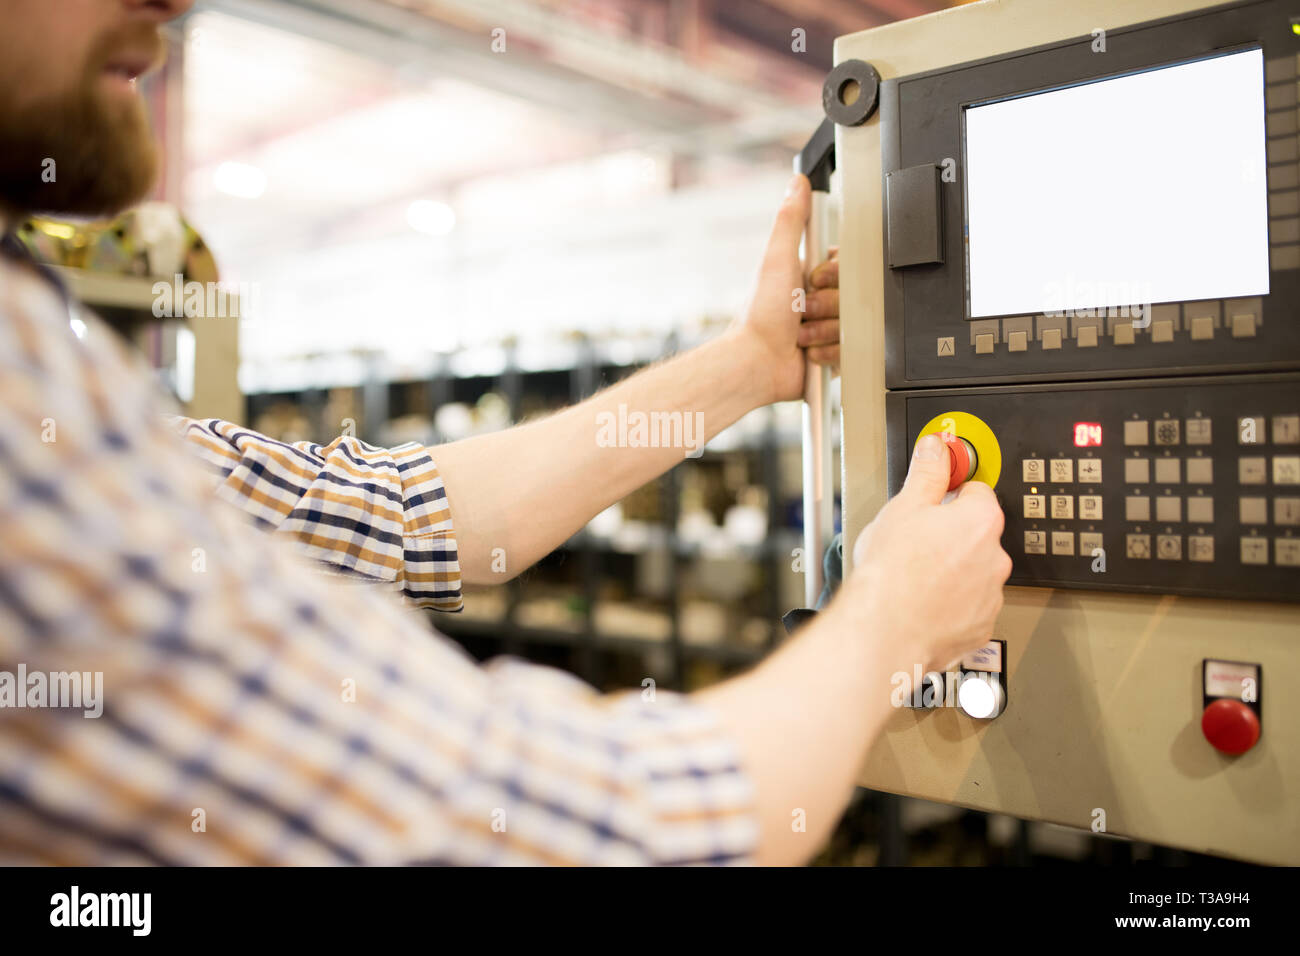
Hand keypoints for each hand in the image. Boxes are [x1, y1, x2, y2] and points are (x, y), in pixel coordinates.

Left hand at [728, 174, 840, 404]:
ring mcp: (824, 329)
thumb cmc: (760, 316)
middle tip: (803, 309)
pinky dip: (830, 352)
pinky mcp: (831, 355)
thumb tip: (797, 184)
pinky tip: (809, 351)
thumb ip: (790, 220)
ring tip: (801, 333)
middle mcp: (815, 301)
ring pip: (853, 323)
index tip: (817, 278)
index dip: (836, 273)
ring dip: (827, 329)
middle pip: (851, 295)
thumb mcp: (776, 259)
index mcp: (805, 276)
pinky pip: (851, 350)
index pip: (845, 264)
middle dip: (828, 304)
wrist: (757, 364)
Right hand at [844, 434, 1010, 673]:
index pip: (976, 492)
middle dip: (951, 537)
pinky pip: (970, 608)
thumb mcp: (903, 507)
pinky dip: (952, 606)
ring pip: (974, 573)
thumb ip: (927, 472)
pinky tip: (924, 604)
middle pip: (977, 535)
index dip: (949, 496)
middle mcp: (995, 558)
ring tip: (916, 578)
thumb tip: (935, 448)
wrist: (882, 630)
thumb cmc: (891, 573)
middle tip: (916, 545)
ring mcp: (990, 596)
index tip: (934, 502)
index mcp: (980, 520)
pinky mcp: (980, 627)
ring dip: (953, 573)